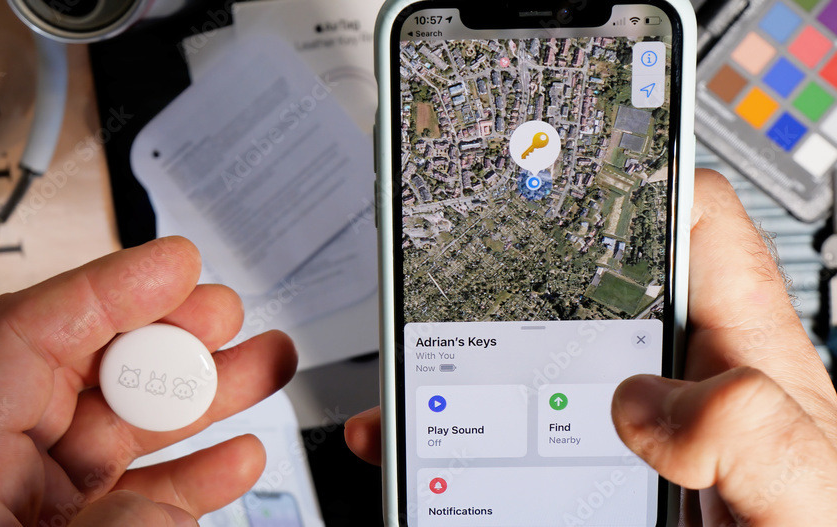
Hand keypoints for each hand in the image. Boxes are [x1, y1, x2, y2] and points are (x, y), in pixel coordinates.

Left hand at [0, 237, 297, 525]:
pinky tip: (239, 451)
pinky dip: (201, 468)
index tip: (175, 265)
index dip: (106, 288)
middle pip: (93, 372)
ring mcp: (54, 515)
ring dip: (207, 392)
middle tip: (226, 312)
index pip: (28, 339)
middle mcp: (7, 484)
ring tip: (267, 363)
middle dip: (170, 332)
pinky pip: (152, 490)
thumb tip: (157, 505)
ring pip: (137, 428)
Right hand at [344, 169, 836, 524]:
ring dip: (465, 356)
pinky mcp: (592, 468)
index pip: (698, 222)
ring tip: (407, 366)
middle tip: (443, 264)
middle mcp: (681, 380)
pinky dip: (454, 430)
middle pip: (592, 283)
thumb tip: (645, 400)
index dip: (642, 177)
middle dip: (517, 266)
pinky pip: (508, 430)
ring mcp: (633, 424)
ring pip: (536, 358)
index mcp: (740, 354)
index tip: (572, 163)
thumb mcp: (801, 488)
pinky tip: (414, 439)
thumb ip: (751, 433)